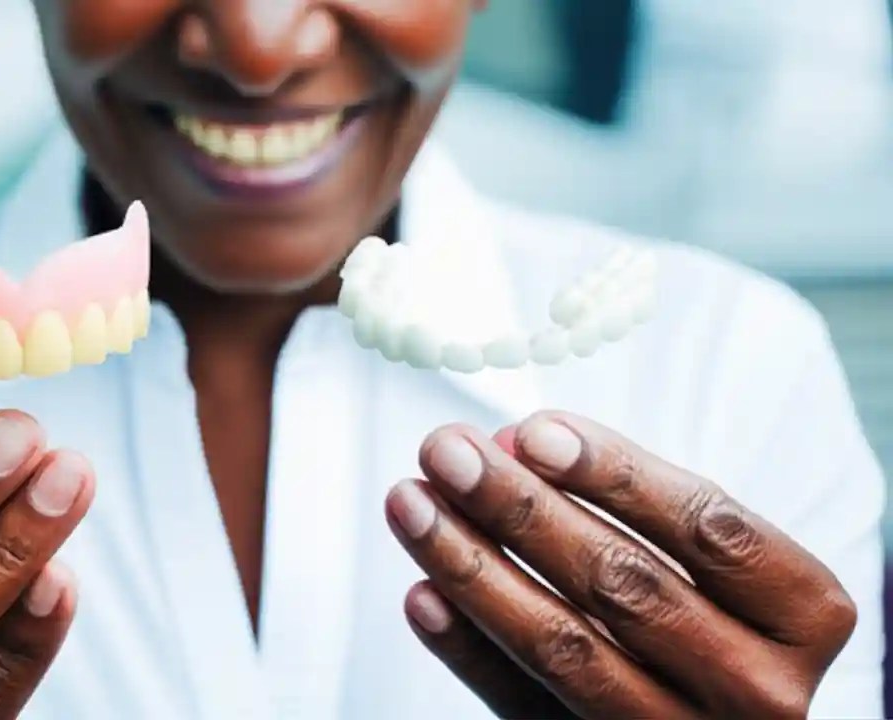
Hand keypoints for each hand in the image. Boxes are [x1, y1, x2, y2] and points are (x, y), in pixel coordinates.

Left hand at [386, 412, 856, 719]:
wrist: (717, 716)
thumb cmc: (710, 604)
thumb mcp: (705, 553)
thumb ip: (625, 501)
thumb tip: (514, 444)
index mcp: (805, 611)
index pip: (706, 527)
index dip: (614, 473)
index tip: (529, 430)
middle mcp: (760, 688)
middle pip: (624, 583)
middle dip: (519, 507)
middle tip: (445, 449)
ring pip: (565, 647)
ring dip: (473, 567)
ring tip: (411, 502)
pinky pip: (525, 708)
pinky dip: (467, 651)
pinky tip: (422, 593)